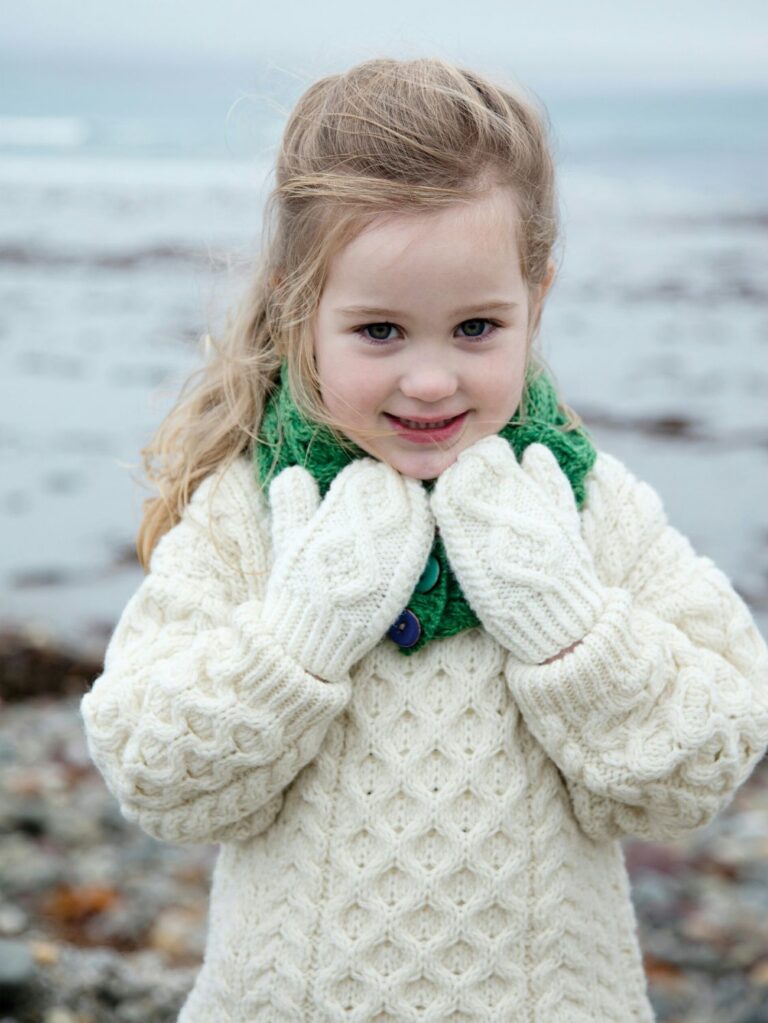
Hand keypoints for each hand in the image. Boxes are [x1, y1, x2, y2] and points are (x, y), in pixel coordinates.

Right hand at [262, 459, 434, 680]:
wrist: (306, 642)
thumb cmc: (295, 593)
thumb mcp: (287, 545)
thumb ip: (292, 507)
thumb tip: (294, 472)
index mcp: (319, 535)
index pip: (348, 494)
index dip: (363, 477)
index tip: (369, 468)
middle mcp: (347, 549)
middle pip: (378, 505)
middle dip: (389, 487)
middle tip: (396, 474)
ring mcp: (372, 569)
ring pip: (397, 526)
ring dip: (407, 504)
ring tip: (410, 490)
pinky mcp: (392, 589)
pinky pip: (410, 555)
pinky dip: (418, 533)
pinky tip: (422, 520)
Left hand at [430, 436, 606, 663]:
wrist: (560, 619)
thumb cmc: (565, 570)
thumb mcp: (565, 519)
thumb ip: (549, 481)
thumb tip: (535, 449)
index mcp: (534, 498)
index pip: (496, 459)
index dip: (485, 454)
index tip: (483, 457)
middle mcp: (509, 513)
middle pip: (471, 473)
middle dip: (464, 468)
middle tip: (462, 467)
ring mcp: (487, 536)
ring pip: (455, 495)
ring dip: (450, 485)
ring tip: (452, 485)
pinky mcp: (470, 561)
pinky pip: (448, 526)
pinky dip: (444, 511)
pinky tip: (443, 507)